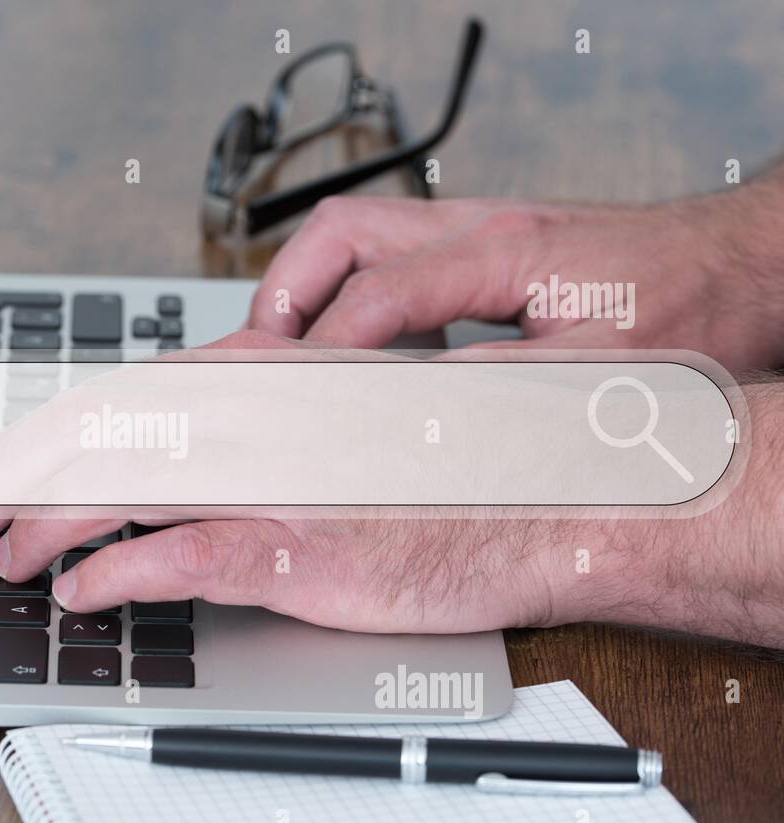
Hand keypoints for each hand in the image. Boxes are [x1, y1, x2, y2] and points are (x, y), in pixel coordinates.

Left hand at [0, 340, 783, 645]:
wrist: (536, 490)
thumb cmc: (439, 460)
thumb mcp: (329, 423)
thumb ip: (252, 428)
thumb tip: (177, 460)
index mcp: (253, 374)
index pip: (111, 399)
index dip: (37, 440)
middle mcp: (245, 413)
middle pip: (89, 443)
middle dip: (7, 487)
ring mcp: (263, 477)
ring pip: (109, 495)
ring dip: (38, 532)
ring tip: (3, 564)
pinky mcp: (288, 545)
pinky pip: (169, 559)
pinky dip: (109, 576)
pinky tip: (80, 594)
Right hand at [247, 174, 783, 373]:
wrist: (738, 267)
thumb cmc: (688, 306)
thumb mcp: (596, 371)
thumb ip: (499, 390)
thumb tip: (413, 422)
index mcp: (502, 250)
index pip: (376, 290)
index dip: (325, 349)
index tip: (294, 399)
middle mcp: (479, 225)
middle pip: (339, 232)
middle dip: (286, 295)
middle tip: (261, 360)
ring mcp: (477, 229)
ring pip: (354, 236)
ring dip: (311, 291)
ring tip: (291, 357)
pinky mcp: (482, 247)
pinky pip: (388, 260)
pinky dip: (352, 299)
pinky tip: (358, 351)